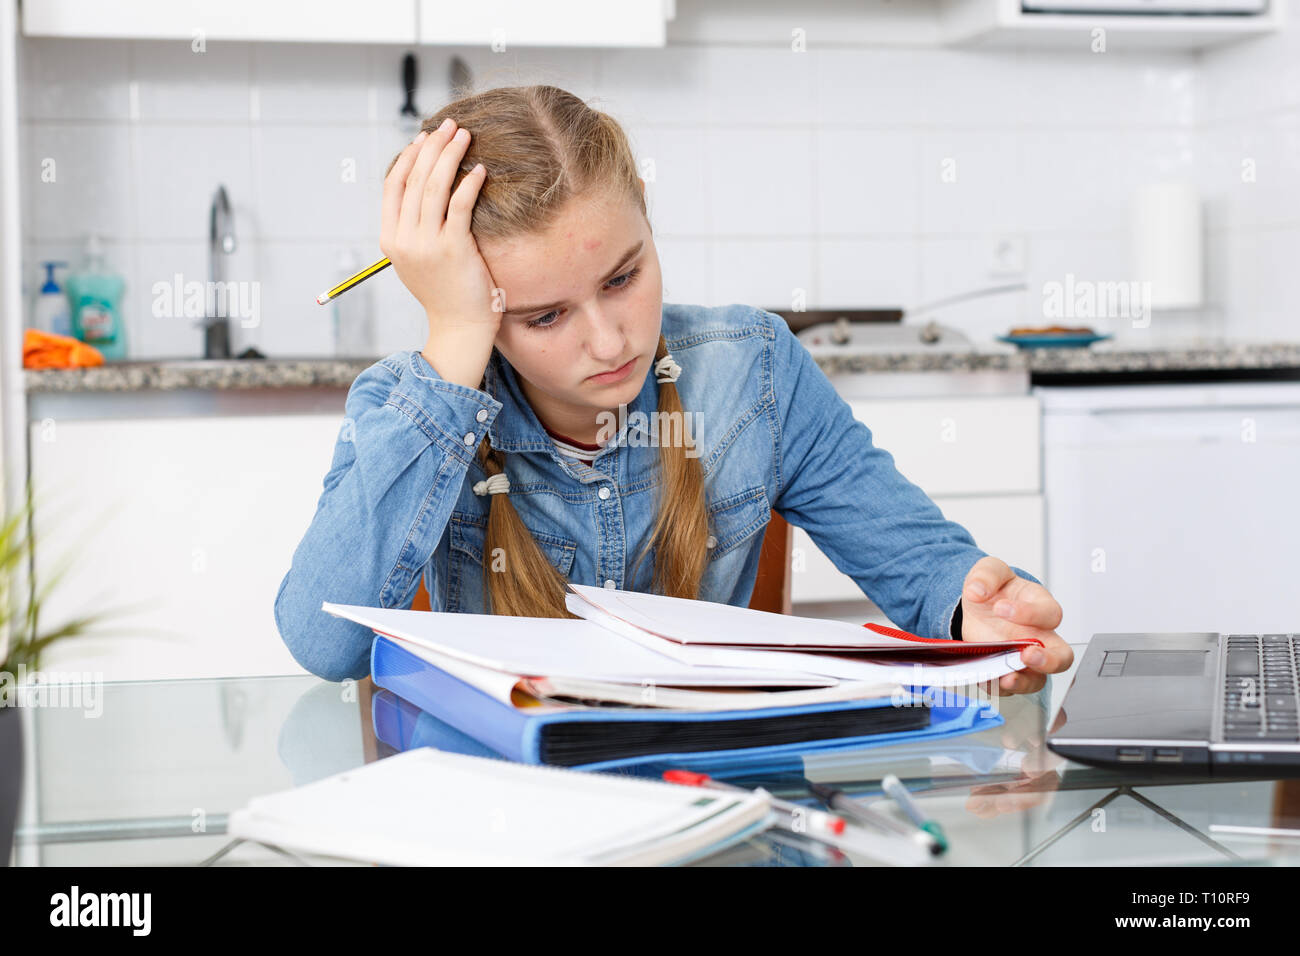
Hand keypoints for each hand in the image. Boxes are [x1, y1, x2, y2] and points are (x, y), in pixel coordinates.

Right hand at [380, 119, 499, 340]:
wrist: (460, 327)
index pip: (394, 185)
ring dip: (450, 156)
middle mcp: (404, 239)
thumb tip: (423, 194)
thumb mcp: (417, 260)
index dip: (409, 156)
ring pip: (434, 187)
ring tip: (464, 136)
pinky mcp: (453, 249)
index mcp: (390, 238)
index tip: (424, 138)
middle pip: (414, 179)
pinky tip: (480, 170)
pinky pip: (460, 205)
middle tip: (449, 125)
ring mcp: (427, 244)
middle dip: (432, 146)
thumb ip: (414, 229)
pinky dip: (469, 183)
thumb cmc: (445, 292)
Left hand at [960, 555, 1071, 696]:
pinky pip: (1010, 686)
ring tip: (1006, 677)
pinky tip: (988, 680)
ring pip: (1039, 678)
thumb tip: (978, 590)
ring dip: (1024, 681)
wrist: (977, 606)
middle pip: (1062, 656)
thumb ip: (986, 575)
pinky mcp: (1009, 670)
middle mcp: (1040, 637)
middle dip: (1049, 660)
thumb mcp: (990, 571)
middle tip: (1027, 655)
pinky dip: (1000, 687)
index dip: (1029, 613)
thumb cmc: (996, 590)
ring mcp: (1026, 658)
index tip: (1001, 607)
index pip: (1049, 614)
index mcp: (1041, 607)